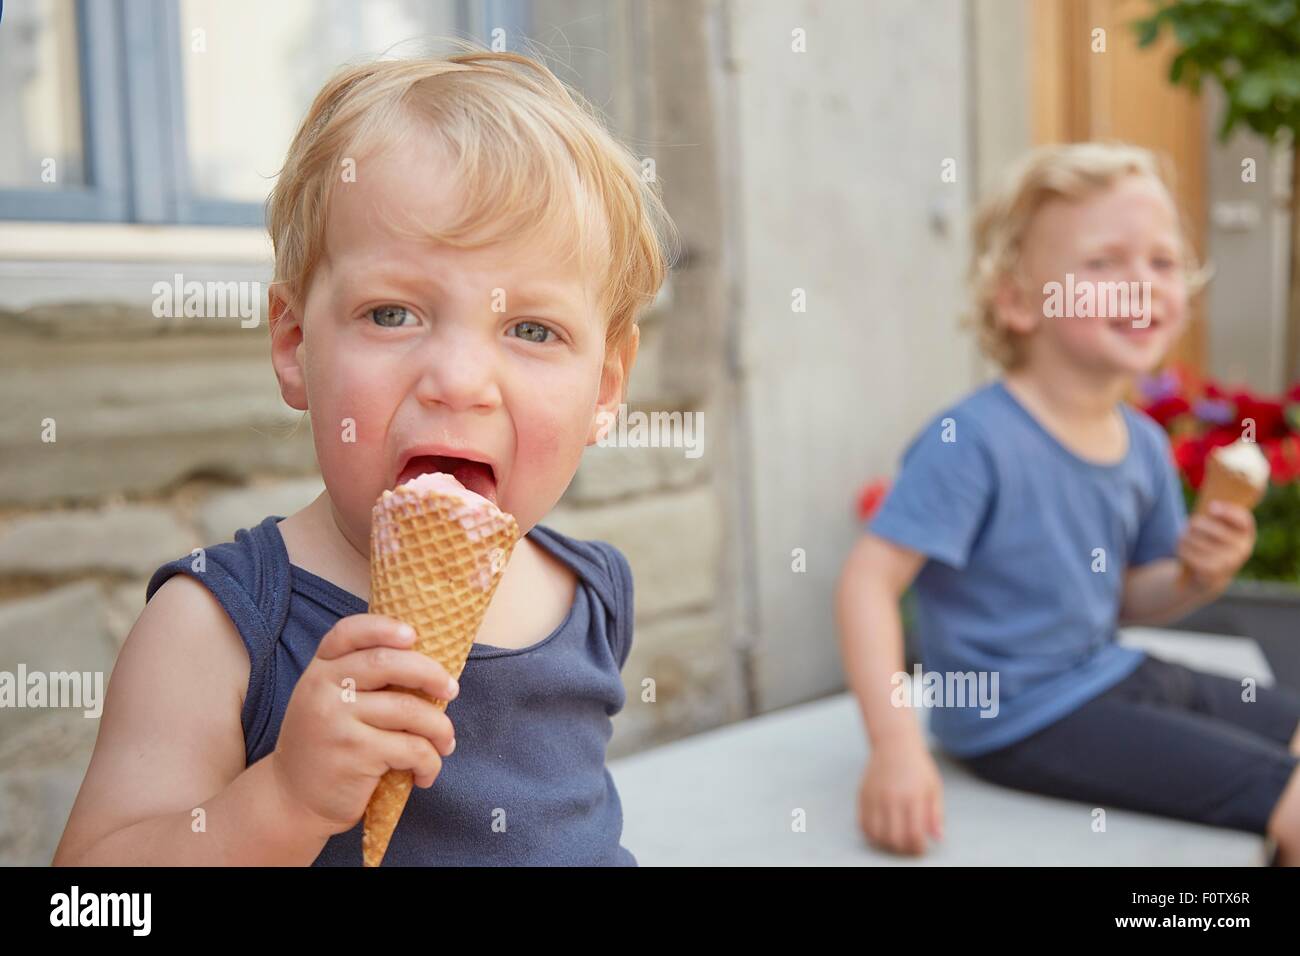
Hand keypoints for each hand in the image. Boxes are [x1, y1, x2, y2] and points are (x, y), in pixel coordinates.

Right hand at [271, 614, 460, 836]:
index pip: (349, 632)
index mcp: (320, 670)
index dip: (384, 627)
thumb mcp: (328, 702)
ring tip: (445, 742)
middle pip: (387, 662)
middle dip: (430, 673)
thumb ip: (359, 679)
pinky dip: (431, 762)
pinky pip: (412, 748)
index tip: (414, 636)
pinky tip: (426, 772)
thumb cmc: (326, 745)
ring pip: (409, 709)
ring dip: (440, 727)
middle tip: (451, 689)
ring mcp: (336, 720)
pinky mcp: (355, 754)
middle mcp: (322, 689)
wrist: (293, 800)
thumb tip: (427, 665)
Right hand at [858, 740, 943, 855]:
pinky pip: (863, 823)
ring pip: (877, 834)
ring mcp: (876, 796)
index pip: (914, 833)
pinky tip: (880, 832)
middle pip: (894, 837)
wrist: (894, 744)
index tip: (920, 848)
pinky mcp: (863, 794)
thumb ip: (936, 814)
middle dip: (903, 848)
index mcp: (914, 796)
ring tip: (894, 839)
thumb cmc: (918, 767)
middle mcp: (893, 797)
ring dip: (886, 843)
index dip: (917, 847)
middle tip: (907, 845)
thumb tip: (937, 838)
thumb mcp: (934, 788)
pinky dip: (871, 834)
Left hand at [1178, 501, 1255, 592]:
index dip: (1227, 512)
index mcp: (1247, 534)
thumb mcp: (1222, 529)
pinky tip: (1182, 549)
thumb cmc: (1214, 545)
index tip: (1211, 506)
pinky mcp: (1212, 571)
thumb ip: (1218, 516)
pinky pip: (1189, 552)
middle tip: (1190, 523)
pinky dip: (1181, 548)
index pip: (1243, 520)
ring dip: (1185, 536)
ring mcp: (1229, 562)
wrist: (1211, 578)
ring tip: (1185, 538)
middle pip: (1211, 527)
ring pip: (1196, 539)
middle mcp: (1242, 549)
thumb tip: (1210, 506)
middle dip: (1195, 523)